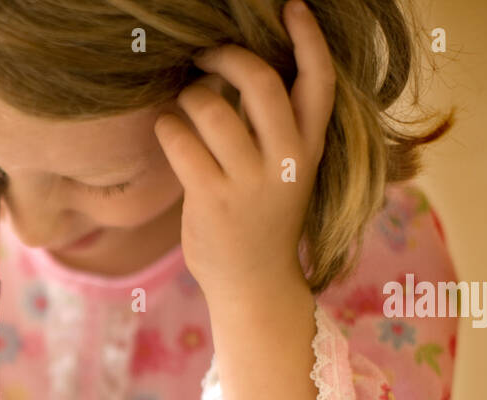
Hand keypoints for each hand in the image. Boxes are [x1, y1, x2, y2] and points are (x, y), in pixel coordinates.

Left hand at [153, 0, 334, 300]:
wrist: (253, 285)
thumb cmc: (263, 220)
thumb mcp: (287, 172)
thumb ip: (275, 128)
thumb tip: (238, 70)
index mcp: (310, 149)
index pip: (320, 81)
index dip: (308, 39)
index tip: (292, 7)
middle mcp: (286, 161)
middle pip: (261, 81)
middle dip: (225, 56)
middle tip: (204, 55)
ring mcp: (249, 182)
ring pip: (211, 107)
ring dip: (188, 95)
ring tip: (182, 105)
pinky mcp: (212, 199)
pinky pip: (180, 140)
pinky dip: (167, 126)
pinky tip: (166, 130)